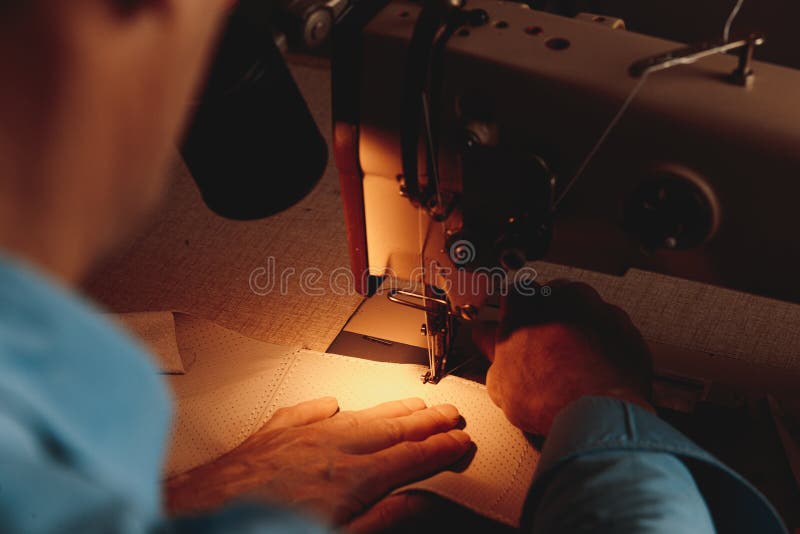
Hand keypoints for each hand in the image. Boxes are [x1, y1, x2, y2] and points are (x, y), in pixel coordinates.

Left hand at [165, 397, 470, 525]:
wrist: (192, 523)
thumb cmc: (260, 532)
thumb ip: (383, 520)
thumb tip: (420, 503)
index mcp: (351, 479)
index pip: (412, 457)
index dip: (442, 449)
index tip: (461, 442)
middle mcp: (328, 449)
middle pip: (392, 428)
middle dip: (427, 421)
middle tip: (450, 413)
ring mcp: (298, 438)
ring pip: (357, 414)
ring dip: (390, 409)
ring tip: (413, 404)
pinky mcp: (269, 436)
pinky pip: (306, 412)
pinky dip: (327, 409)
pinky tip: (335, 406)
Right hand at [473, 281, 652, 434]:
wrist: (596, 411)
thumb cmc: (546, 393)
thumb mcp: (499, 379)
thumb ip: (492, 351)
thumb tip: (487, 343)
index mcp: (526, 300)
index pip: (515, 298)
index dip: (516, 321)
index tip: (516, 338)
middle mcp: (564, 294)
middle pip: (553, 302)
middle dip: (550, 323)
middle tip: (545, 357)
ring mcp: (599, 309)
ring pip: (586, 315)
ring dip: (580, 335)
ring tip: (573, 370)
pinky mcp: (627, 328)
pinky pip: (613, 334)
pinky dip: (606, 349)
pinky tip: (595, 374)